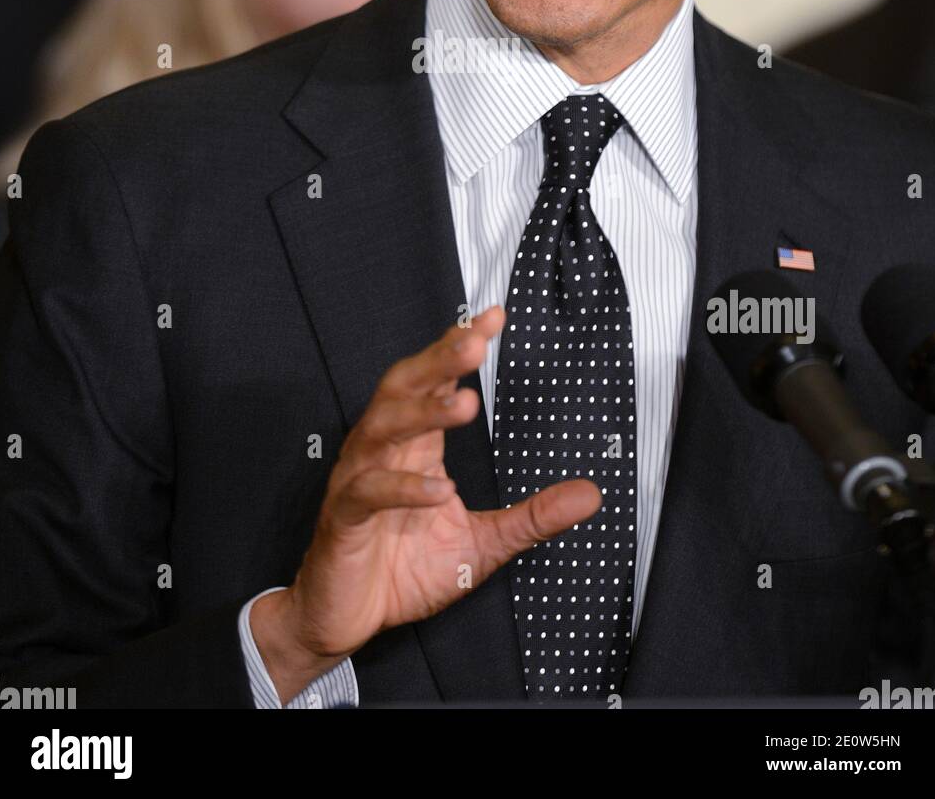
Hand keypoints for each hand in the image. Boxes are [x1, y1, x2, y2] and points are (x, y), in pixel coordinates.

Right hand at [251, 306, 601, 699]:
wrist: (346, 618)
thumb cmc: (405, 572)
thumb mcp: (483, 544)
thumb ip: (532, 516)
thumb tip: (591, 494)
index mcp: (415, 446)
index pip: (438, 382)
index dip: (461, 346)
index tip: (496, 316)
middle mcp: (385, 450)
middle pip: (406, 386)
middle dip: (440, 360)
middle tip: (477, 341)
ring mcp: (359, 479)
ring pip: (384, 427)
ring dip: (425, 412)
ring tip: (467, 404)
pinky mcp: (344, 518)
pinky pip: (369, 492)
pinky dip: (403, 488)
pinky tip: (438, 489)